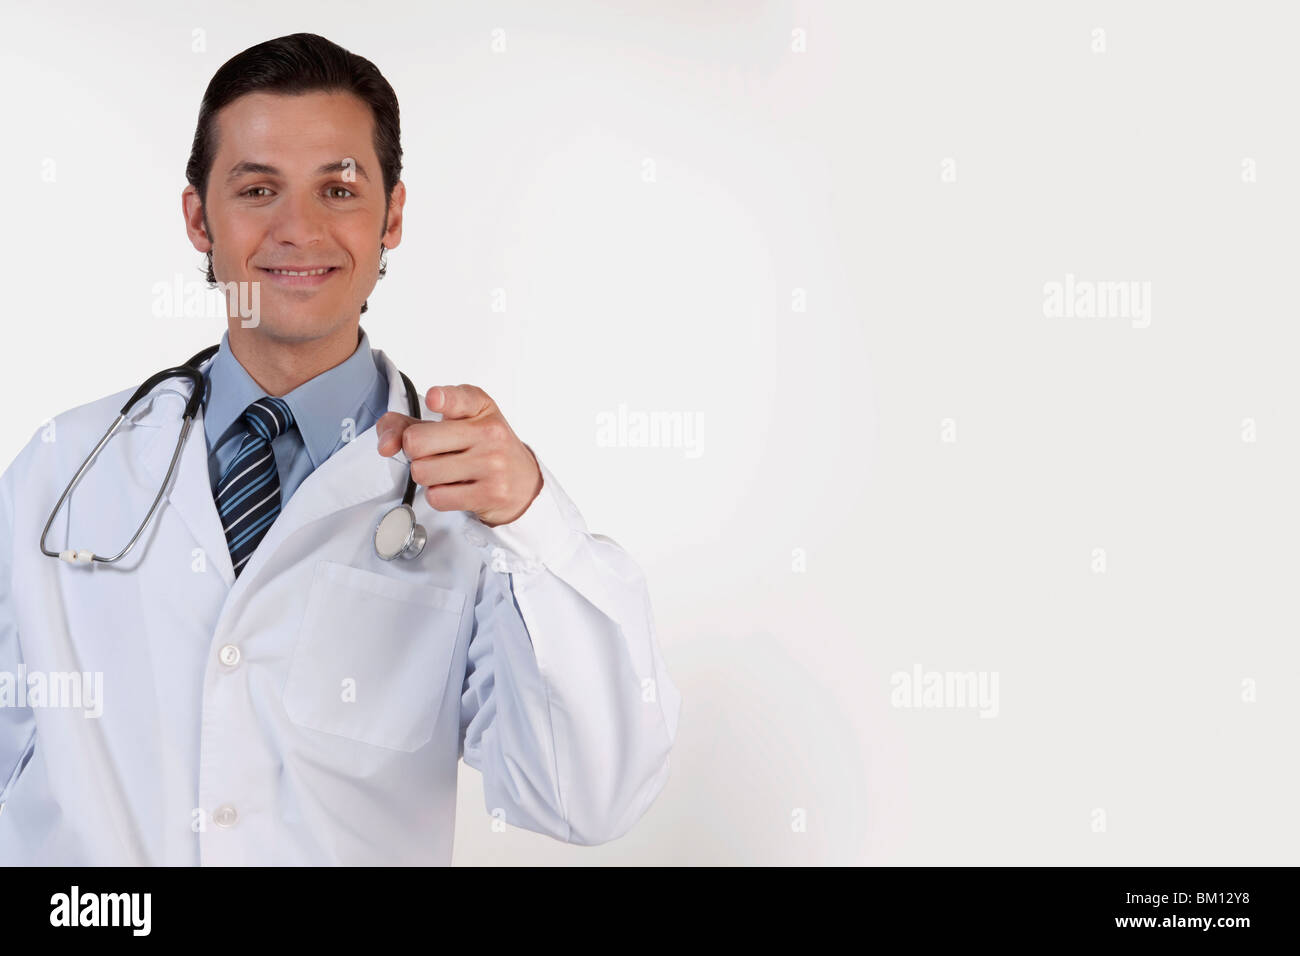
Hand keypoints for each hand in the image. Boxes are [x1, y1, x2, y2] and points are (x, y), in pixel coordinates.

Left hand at [376, 385, 542, 526]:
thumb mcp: (453, 423)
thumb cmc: (480, 446)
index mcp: (479, 405)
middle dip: (414, 452)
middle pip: (417, 442)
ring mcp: (492, 463)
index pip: (458, 398)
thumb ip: (407, 424)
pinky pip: (437, 497)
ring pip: (423, 472)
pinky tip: (455, 487)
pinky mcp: (491, 493)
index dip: (442, 399)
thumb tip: (385, 446)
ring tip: (445, 471)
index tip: (434, 399)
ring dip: (426, 476)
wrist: (522, 480)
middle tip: (431, 453)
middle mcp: (489, 431)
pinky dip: (438, 495)